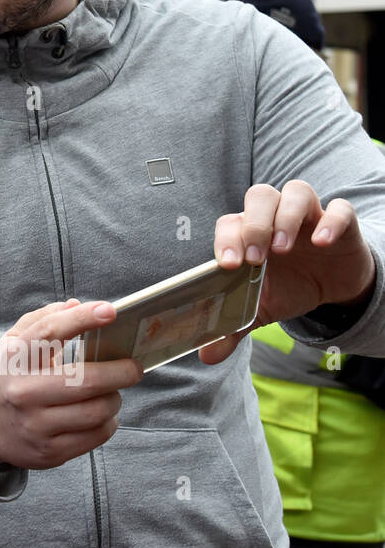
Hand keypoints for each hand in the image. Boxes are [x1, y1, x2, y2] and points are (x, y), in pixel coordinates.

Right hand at [0, 299, 142, 474]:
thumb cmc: (8, 375)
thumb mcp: (13, 342)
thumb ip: (44, 319)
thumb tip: (78, 305)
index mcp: (14, 358)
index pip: (50, 332)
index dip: (83, 319)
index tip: (111, 311)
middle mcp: (22, 391)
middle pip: (86, 380)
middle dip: (121, 371)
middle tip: (133, 367)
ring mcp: (35, 425)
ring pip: (97, 411)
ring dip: (114, 398)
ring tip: (112, 391)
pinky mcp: (49, 452)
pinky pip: (96, 436)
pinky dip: (108, 421)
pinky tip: (101, 413)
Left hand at [201, 180, 376, 363]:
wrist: (333, 287)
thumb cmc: (288, 287)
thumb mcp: (260, 309)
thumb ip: (233, 328)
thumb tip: (207, 356)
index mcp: (249, 232)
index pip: (230, 222)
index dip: (226, 239)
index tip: (227, 265)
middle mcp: (275, 216)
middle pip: (259, 196)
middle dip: (254, 225)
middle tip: (255, 259)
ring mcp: (308, 215)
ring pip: (295, 192)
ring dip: (285, 217)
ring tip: (282, 248)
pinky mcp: (341, 223)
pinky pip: (339, 210)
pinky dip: (331, 221)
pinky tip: (322, 242)